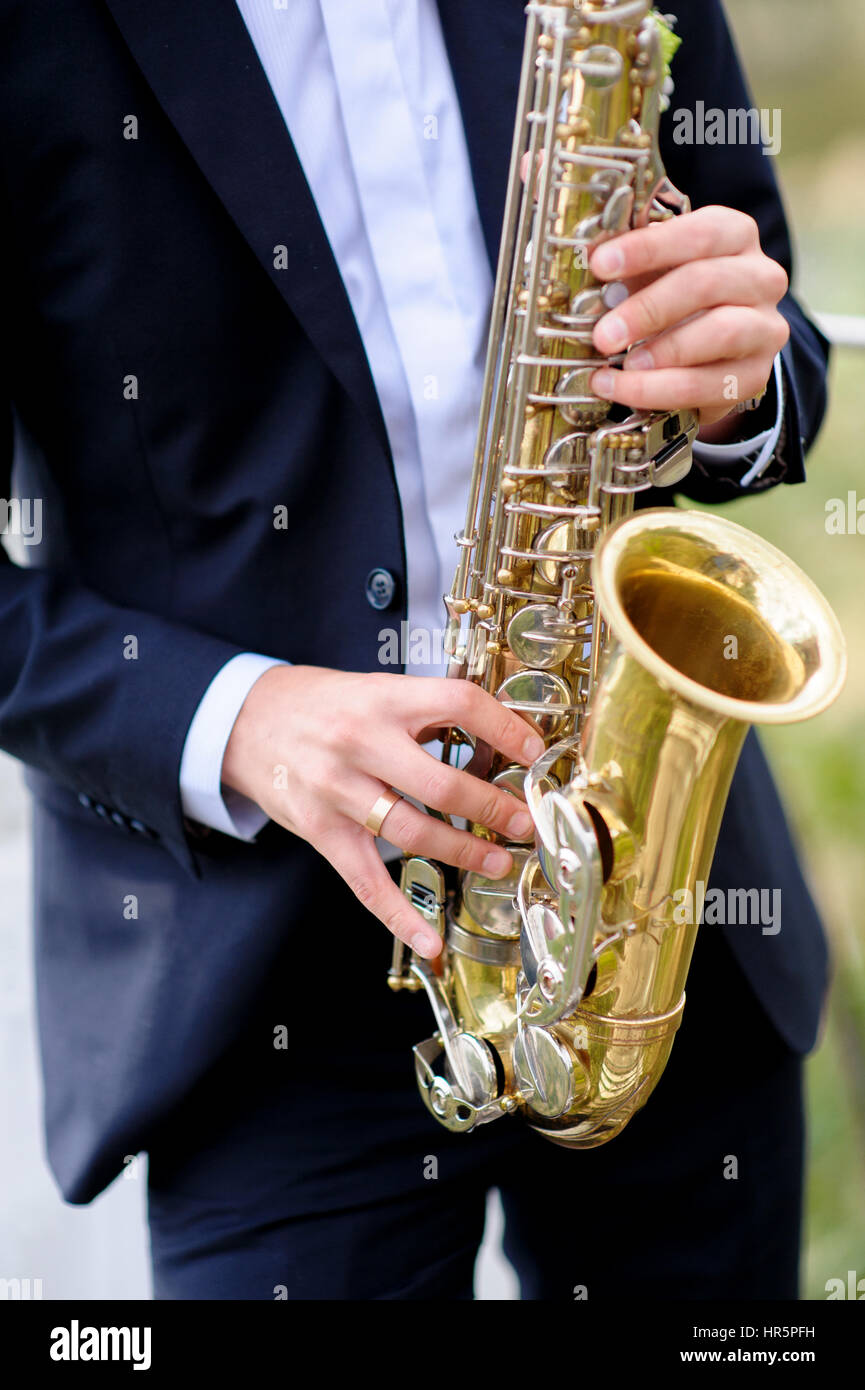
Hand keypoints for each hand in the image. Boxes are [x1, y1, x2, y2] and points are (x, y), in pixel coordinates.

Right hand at [221, 666, 544, 958]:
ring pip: (410, 831)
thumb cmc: (318, 703)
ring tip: (498, 863)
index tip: (534, 749)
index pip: (456, 703)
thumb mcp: (373, 688)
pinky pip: (365, 882)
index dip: (504, 726)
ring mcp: (337, 791)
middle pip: (438, 782)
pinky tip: (430, 940)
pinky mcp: (321, 832)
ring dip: (461, 852)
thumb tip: (494, 742)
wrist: (242, 720)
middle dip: (491, 807)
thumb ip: (424, 713)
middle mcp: (359, 745)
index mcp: (381, 698)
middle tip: (525, 822)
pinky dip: (400, 915)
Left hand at [588, 205, 789, 428]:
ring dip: (662, 352)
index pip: (699, 233)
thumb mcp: (654, 272)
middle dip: (648, 309)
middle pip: (707, 283)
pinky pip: (709, 384)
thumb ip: (629, 265)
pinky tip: (627, 389)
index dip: (648, 248)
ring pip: (720, 333)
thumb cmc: (676, 299)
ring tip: (622, 366)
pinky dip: (662, 389)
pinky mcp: (754, 376)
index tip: (601, 264)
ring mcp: (764, 328)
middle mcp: (761, 277)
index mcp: (735, 236)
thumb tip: (585, 257)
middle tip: (603, 334)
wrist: (712, 353)